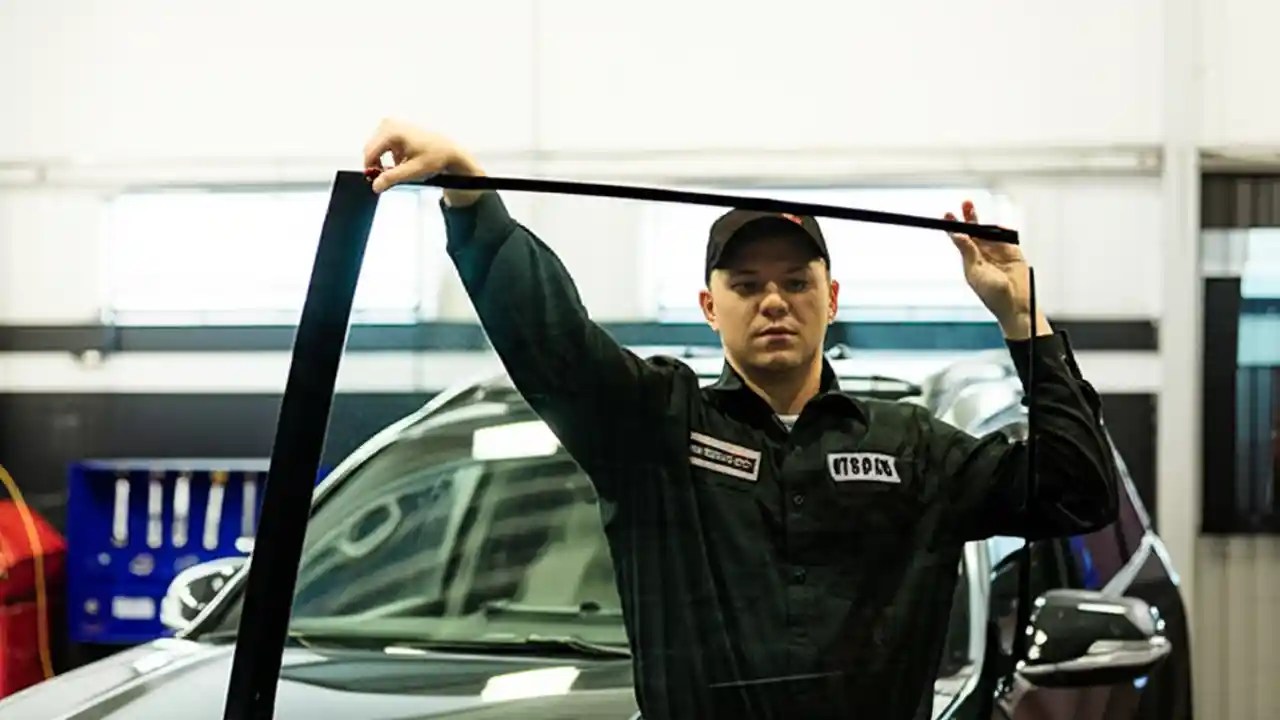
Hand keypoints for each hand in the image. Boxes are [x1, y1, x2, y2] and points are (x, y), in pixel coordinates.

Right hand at [361, 119, 485, 205]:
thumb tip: (376, 186)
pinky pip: (383, 144)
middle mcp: (389, 124)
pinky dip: (390, 155)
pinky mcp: (394, 127)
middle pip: (371, 150)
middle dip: (377, 165)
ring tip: (401, 169)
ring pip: (376, 148)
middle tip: (388, 179)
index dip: (370, 170)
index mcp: (392, 132)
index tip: (376, 183)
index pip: (370, 153)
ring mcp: (391, 124)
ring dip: (384, 161)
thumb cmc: (434, 158)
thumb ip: (392, 178)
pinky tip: (403, 160)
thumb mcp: (413, 171)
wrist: (448, 150)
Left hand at [945, 200, 1049, 338]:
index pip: (961, 239)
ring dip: (983, 221)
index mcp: (970, 260)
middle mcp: (982, 253)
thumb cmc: (993, 295)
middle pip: (974, 231)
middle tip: (965, 204)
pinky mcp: (1012, 251)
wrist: (1016, 304)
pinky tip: (994, 227)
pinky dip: (1000, 230)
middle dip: (969, 217)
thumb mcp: (976, 272)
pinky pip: (1005, 236)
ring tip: (971, 209)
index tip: (947, 215)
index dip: (954, 227)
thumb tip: (957, 235)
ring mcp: (998, 251)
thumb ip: (968, 252)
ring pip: (989, 231)